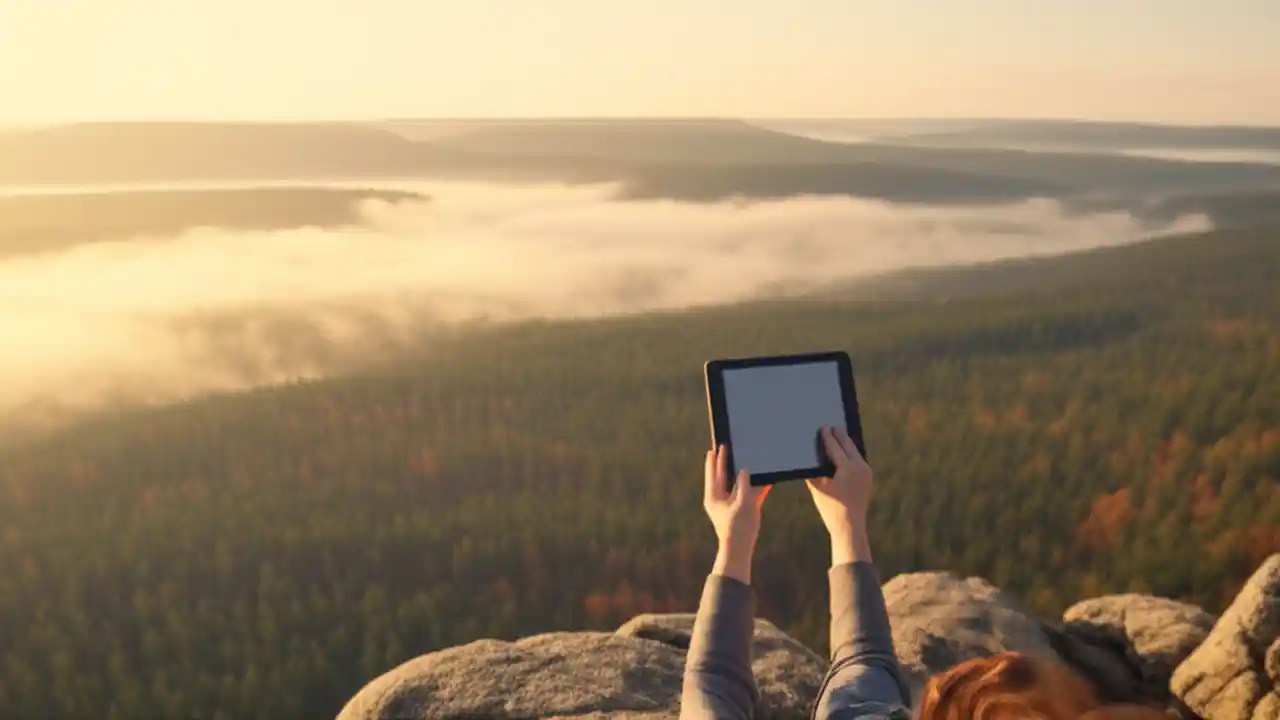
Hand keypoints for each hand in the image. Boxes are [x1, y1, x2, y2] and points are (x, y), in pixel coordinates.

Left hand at [703, 444, 770, 583]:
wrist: (740, 550)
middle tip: (729, 447)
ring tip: (750, 459)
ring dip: (745, 473)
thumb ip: (744, 485)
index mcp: (714, 496)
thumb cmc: (737, 528)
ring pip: (739, 483)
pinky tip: (767, 479)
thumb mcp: (741, 503)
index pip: (714, 472)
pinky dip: (757, 486)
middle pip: (725, 475)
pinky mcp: (743, 509)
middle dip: (728, 462)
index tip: (719, 445)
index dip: (717, 458)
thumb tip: (745, 470)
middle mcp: (721, 498)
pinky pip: (750, 493)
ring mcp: (732, 503)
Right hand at [806, 426, 874, 565]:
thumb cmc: (830, 508)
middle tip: (833, 426)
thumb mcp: (817, 488)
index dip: (828, 437)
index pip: (836, 448)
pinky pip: (859, 461)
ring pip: (855, 453)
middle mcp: (860, 468)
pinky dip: (851, 454)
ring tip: (839, 435)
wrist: (850, 527)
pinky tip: (846, 452)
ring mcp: (866, 473)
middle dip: (841, 436)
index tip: (823, 428)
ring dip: (847, 444)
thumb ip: (812, 472)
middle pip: (849, 446)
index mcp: (847, 469)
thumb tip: (808, 460)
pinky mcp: (868, 479)